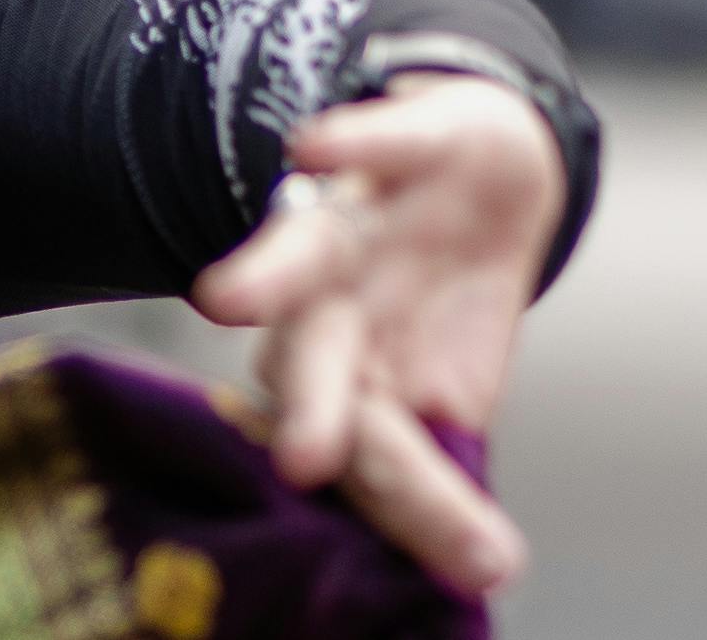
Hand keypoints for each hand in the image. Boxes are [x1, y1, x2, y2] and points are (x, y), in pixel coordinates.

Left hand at [188, 74, 564, 594]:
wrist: (479, 168)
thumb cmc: (437, 292)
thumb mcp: (452, 387)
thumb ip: (435, 466)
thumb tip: (481, 569)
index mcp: (344, 371)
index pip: (363, 448)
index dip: (406, 502)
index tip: (458, 563)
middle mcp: (329, 298)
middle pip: (305, 354)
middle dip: (305, 407)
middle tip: (303, 460)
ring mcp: (353, 216)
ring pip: (307, 248)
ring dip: (270, 274)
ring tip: (225, 298)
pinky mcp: (393, 140)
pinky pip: (369, 138)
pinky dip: (345, 141)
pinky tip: (312, 149)